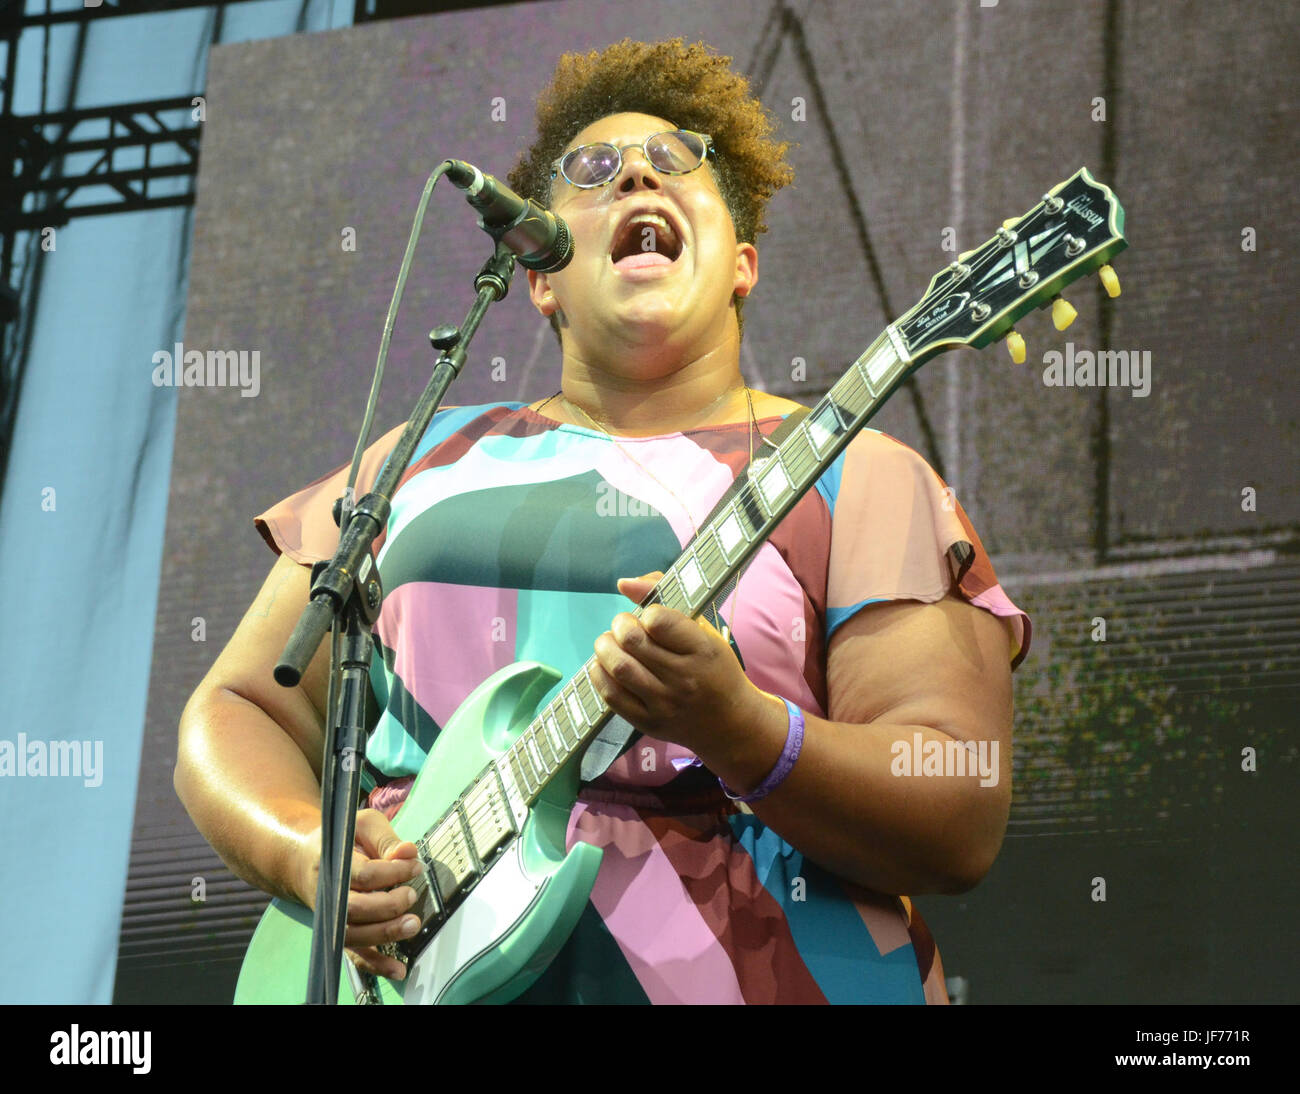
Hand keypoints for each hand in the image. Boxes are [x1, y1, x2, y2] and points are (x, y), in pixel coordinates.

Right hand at [295, 807, 423, 981]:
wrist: (307, 860)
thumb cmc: (344, 841)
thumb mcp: (363, 825)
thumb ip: (386, 839)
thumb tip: (409, 852)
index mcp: (332, 862)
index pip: (364, 873)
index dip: (394, 871)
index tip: (416, 865)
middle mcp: (327, 894)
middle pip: (356, 908)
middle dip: (389, 905)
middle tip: (412, 894)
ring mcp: (332, 917)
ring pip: (355, 935)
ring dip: (386, 933)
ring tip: (413, 924)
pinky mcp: (340, 933)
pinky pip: (355, 955)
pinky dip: (376, 965)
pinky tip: (399, 969)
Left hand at [589, 571, 764, 756]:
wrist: (729, 723)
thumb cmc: (714, 668)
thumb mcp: (703, 631)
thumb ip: (665, 599)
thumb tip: (623, 583)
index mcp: (703, 650)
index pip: (659, 621)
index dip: (647, 613)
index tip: (651, 618)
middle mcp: (684, 679)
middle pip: (632, 641)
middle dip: (620, 625)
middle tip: (624, 627)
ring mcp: (665, 704)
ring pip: (618, 668)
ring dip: (605, 648)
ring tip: (612, 644)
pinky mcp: (648, 723)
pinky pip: (611, 696)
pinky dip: (600, 674)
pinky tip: (607, 665)